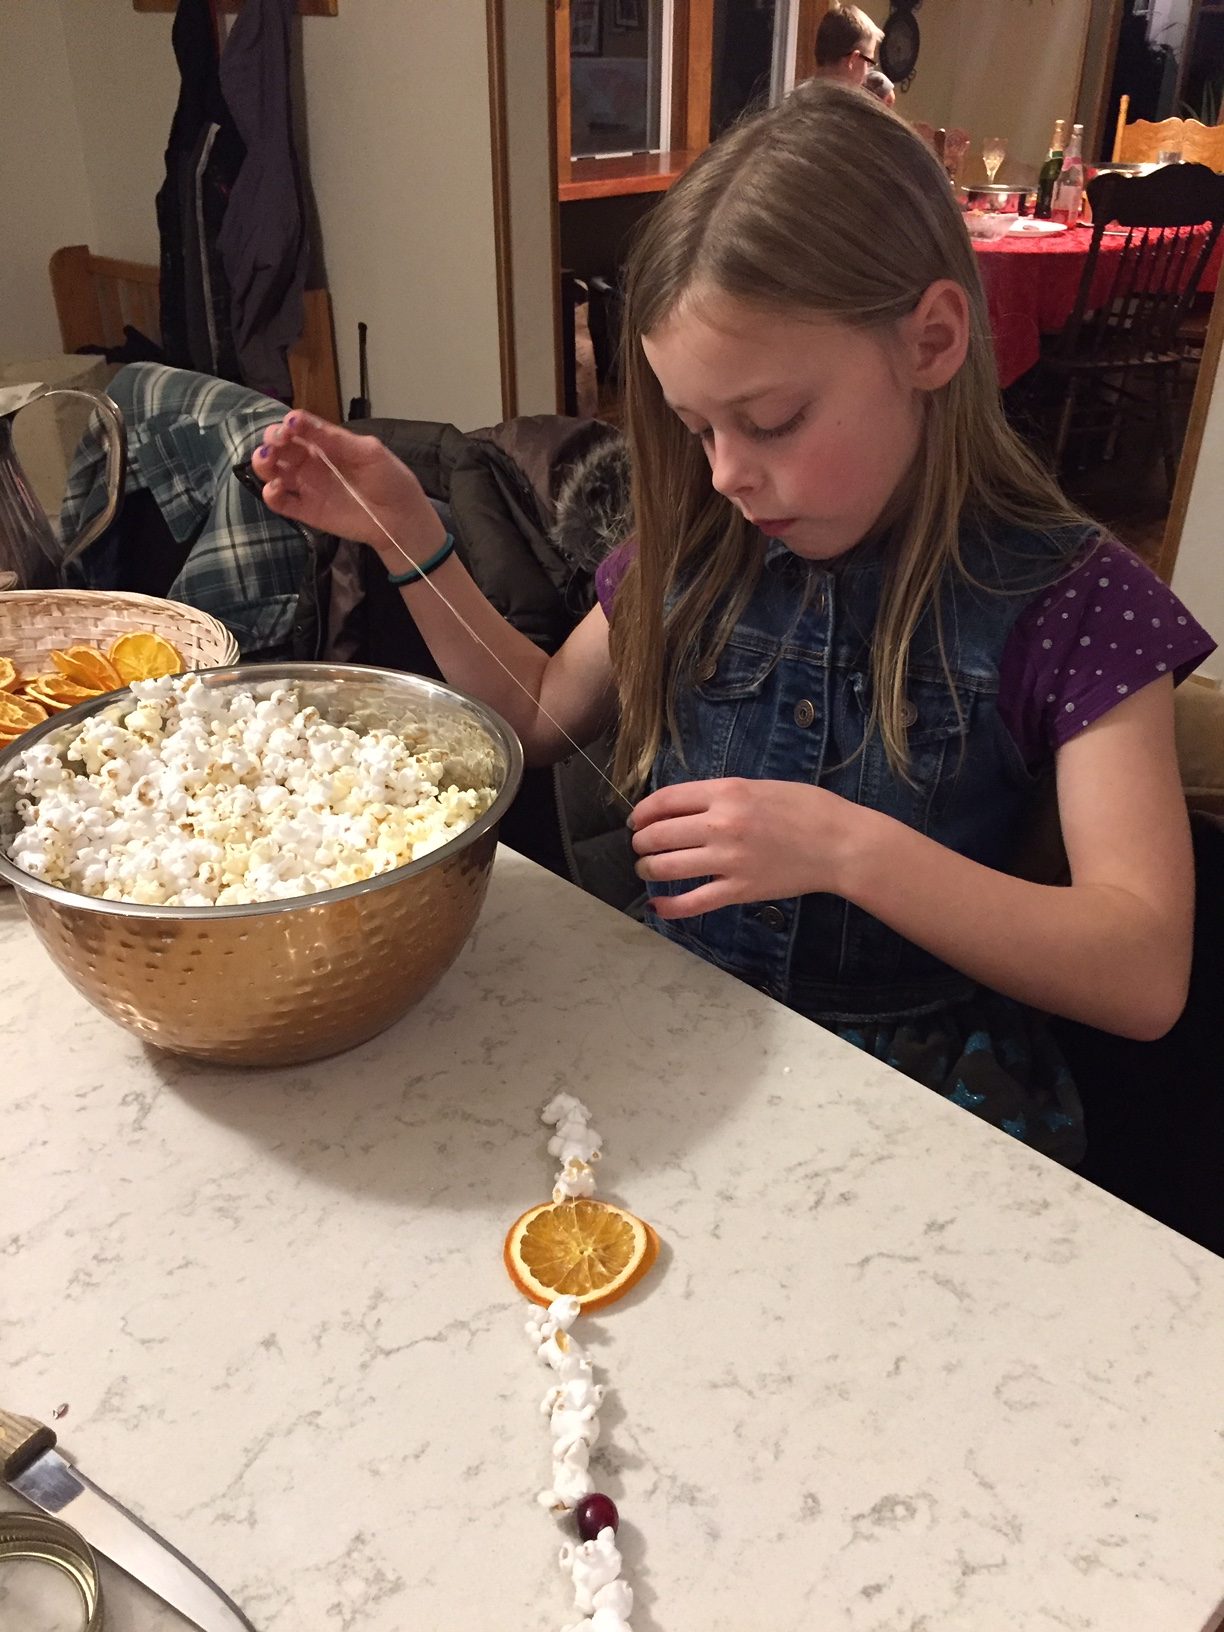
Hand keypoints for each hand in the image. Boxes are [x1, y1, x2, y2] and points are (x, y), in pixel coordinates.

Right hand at [253, 413, 443, 565]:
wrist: (402, 520)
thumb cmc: (390, 480)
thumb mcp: (368, 452)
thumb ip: (336, 439)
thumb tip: (299, 420)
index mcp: (327, 443)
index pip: (299, 427)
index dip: (289, 424)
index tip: (290, 426)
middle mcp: (312, 462)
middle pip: (280, 446)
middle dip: (272, 440)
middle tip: (277, 442)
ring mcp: (307, 486)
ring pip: (273, 471)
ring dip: (263, 463)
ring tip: (268, 462)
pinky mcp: (307, 511)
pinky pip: (280, 502)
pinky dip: (270, 494)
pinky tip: (275, 489)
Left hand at [629, 777, 860, 918]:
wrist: (840, 844)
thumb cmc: (807, 809)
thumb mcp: (759, 786)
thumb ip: (721, 794)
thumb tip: (683, 806)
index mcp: (727, 792)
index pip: (665, 800)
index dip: (642, 812)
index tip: (636, 820)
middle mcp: (721, 824)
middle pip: (659, 834)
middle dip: (641, 841)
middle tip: (641, 846)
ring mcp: (729, 860)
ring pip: (667, 867)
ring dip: (647, 869)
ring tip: (647, 869)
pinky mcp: (739, 890)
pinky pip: (693, 902)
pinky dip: (669, 907)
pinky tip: (657, 905)